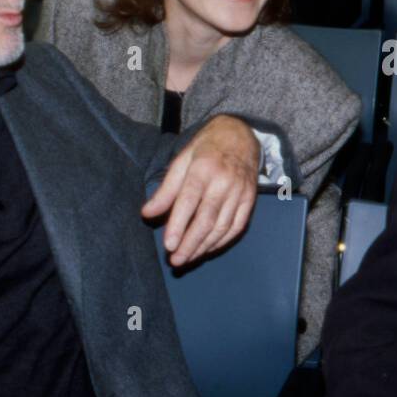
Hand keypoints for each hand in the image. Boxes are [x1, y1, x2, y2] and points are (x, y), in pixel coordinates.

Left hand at [142, 115, 260, 265]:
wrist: (241, 135)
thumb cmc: (206, 148)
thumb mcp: (182, 160)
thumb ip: (166, 189)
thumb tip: (147, 213)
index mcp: (204, 168)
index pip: (189, 201)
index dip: (179, 225)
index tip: (169, 246)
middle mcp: (224, 181)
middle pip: (207, 219)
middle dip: (190, 244)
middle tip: (176, 261)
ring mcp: (240, 191)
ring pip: (222, 227)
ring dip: (204, 247)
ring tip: (188, 258)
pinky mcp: (250, 199)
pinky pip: (237, 226)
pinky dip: (222, 241)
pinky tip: (208, 249)